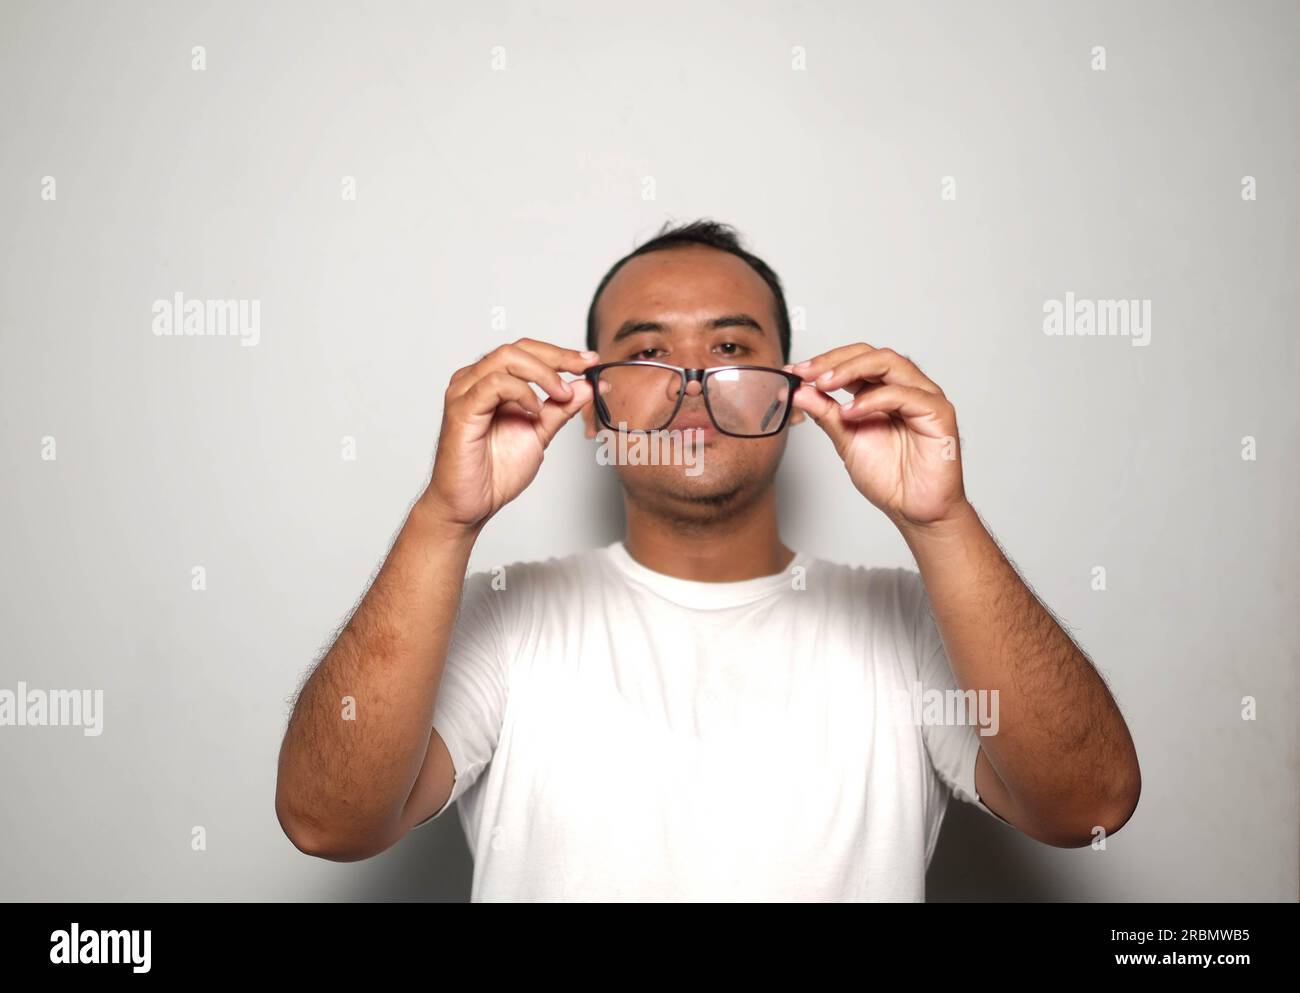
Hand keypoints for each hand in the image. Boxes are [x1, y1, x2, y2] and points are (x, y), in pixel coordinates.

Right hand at [422, 338, 599, 529]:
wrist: (472, 504)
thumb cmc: (495, 471)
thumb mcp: (540, 433)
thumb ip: (560, 409)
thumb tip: (586, 386)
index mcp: (492, 382)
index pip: (527, 352)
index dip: (561, 354)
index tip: (591, 362)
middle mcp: (475, 381)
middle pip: (518, 348)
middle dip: (557, 356)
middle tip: (584, 369)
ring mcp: (465, 392)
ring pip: (506, 358)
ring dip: (543, 373)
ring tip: (562, 395)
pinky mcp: (461, 410)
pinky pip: (494, 384)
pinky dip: (522, 391)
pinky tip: (535, 410)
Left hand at [787, 343, 968, 528]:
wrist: (913, 510)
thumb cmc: (889, 477)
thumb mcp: (846, 439)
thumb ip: (825, 414)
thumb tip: (798, 391)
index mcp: (883, 392)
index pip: (855, 360)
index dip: (824, 362)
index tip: (793, 372)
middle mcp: (905, 388)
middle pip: (871, 354)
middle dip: (834, 361)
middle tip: (805, 373)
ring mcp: (924, 397)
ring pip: (889, 363)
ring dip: (851, 370)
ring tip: (823, 385)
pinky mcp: (939, 412)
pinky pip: (905, 395)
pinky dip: (873, 400)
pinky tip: (850, 412)